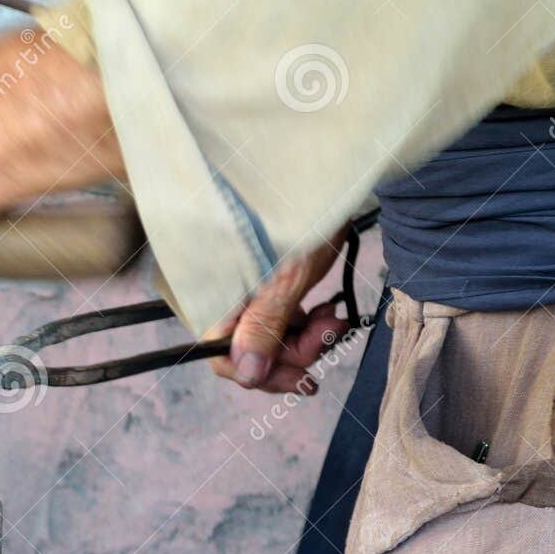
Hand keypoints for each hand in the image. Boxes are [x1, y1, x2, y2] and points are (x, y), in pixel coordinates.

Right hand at [207, 232, 348, 393]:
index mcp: (220, 298)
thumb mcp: (287, 277)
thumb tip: (248, 375)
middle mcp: (228, 301)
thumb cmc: (301, 217)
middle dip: (295, 353)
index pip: (224, 359)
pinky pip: (283, 322)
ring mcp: (249, 295)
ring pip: (272, 341)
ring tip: (334, 319)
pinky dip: (308, 323)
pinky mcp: (269, 288)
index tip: (302, 378)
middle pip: (252, 354)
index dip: (262, 375)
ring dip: (308, 338)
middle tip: (330, 334)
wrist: (323, 175)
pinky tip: (328, 311)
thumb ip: (264, 327)